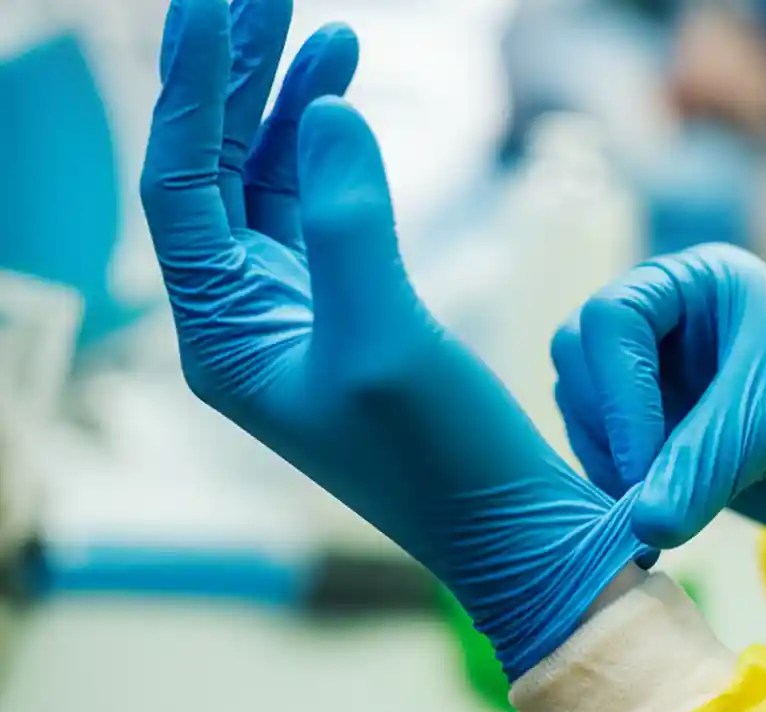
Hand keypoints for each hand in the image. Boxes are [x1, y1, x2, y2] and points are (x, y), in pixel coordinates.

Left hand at [140, 0, 644, 677]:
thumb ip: (348, 220)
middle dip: (236, 79)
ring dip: (286, 105)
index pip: (180, 182)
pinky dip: (328, 154)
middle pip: (214, 172)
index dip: (195, 85)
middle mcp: (241, 321)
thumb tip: (319, 115)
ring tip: (324, 28)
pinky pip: (316, 212)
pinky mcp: (346, 314)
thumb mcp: (387, 340)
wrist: (511, 531)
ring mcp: (293, 316)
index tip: (221, 2)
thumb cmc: (444, 461)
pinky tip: (343, 106)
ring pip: (266, 185)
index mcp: (222, 335)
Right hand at [553, 243, 765, 548]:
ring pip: (583, 411)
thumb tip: (642, 524)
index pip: (613, 318)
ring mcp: (659, 380)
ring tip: (657, 514)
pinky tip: (655, 525)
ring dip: (606, 464)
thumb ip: (712, 461)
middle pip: (580, 358)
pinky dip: (618, 491)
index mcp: (698, 285)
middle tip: (642, 491)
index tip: (646, 464)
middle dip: (604, 426)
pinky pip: (606, 455)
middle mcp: (668, 324)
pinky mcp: (661, 434)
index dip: (617, 392)